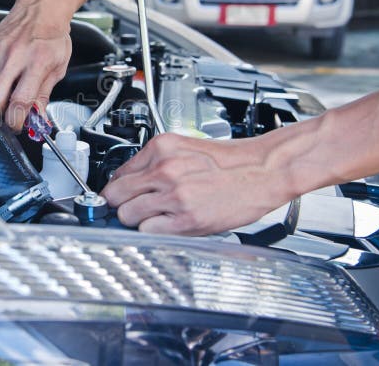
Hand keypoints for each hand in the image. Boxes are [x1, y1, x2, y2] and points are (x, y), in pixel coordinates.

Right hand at [0, 0, 75, 130]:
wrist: (40, 9)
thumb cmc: (52, 36)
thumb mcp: (58, 68)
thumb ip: (43, 96)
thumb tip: (36, 119)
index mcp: (36, 63)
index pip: (19, 102)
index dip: (15, 122)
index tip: (17, 125)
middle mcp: (13, 57)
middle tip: (7, 113)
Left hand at [100, 133, 293, 234]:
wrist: (263, 170)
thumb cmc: (229, 161)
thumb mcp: (185, 147)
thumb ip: (154, 162)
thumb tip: (127, 181)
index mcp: (161, 148)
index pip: (118, 174)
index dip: (116, 189)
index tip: (117, 197)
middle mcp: (164, 169)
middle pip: (116, 196)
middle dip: (120, 206)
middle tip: (131, 209)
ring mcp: (174, 194)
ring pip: (128, 215)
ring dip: (136, 220)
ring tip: (154, 217)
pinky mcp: (186, 218)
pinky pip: (148, 231)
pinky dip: (153, 231)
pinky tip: (167, 224)